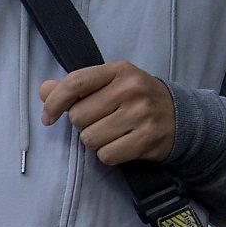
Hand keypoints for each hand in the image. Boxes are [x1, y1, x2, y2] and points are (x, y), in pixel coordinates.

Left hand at [39, 61, 175, 165]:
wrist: (182, 116)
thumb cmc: (137, 100)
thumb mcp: (110, 84)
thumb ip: (76, 87)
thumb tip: (43, 90)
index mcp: (119, 70)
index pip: (75, 82)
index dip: (54, 103)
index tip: (48, 117)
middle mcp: (131, 89)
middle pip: (78, 117)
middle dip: (84, 125)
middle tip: (102, 121)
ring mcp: (141, 114)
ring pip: (90, 139)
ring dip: (96, 142)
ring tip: (115, 132)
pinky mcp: (147, 138)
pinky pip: (106, 156)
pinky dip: (109, 155)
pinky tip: (123, 144)